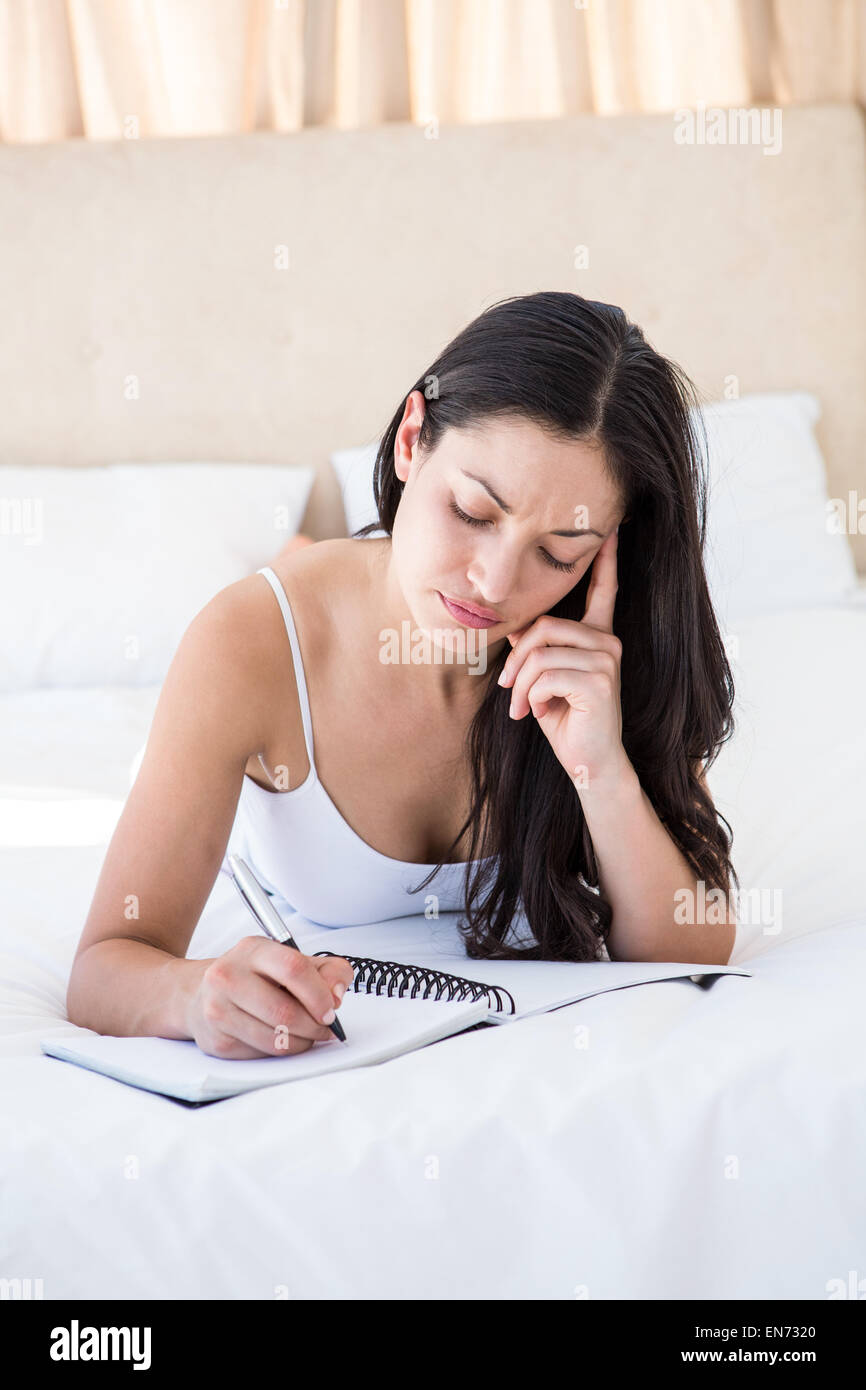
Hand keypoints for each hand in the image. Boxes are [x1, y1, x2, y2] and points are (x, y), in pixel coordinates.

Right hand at [188, 937, 353, 1058]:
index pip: (294, 969)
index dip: (319, 995)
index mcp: (253, 949)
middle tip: (324, 1029)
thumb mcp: (290, 960)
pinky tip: (280, 1039)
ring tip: (306, 1035)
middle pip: (284, 1012)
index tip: (331, 1010)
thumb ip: (327, 971)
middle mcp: (229, 975)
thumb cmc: (253, 976)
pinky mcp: (216, 1041)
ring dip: (300, 1043)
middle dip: (314, 1027)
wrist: (198, 993)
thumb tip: (336, 995)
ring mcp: (218, 1009)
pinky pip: (261, 1055)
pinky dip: (280, 1052)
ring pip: (275, 1040)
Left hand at [496, 526, 630, 791]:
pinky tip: (535, 713)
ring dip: (520, 684)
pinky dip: (529, 696)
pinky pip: (545, 674)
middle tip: (508, 688)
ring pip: (540, 652)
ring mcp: (607, 659)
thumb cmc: (565, 721)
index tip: (610, 527)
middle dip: (516, 659)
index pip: (603, 590)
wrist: (588, 762)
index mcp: (597, 636)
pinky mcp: (600, 681)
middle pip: (544, 625)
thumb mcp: (542, 680)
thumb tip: (512, 627)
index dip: (606, 558)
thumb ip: (534, 650)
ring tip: (520, 707)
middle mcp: (607, 642)